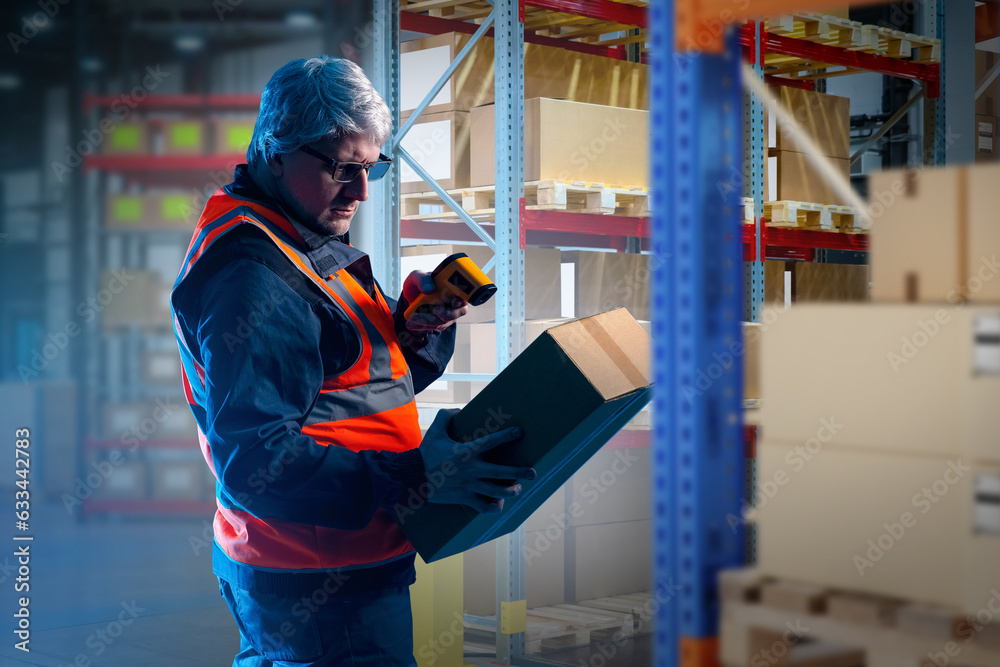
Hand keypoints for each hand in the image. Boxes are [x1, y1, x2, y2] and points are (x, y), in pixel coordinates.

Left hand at [400, 270, 468, 332]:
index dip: (461, 300)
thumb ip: (422, 279)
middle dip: (444, 315)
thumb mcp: (416, 276)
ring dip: (427, 321)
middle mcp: (453, 301)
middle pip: (455, 313)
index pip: (464, 295)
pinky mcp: (440, 322)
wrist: (410, 296)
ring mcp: (447, 313)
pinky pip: (434, 327)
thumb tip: (430, 289)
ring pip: (443, 322)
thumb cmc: (418, 283)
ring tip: (412, 318)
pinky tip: (412, 323)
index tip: (454, 303)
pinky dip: (422, 326)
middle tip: (433, 311)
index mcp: (452, 287)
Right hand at [418, 408, 536, 512]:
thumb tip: (459, 410)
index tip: (520, 432)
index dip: (507, 436)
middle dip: (519, 472)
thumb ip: (446, 417)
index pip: (491, 442)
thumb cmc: (425, 454)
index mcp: (467, 452)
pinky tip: (500, 505)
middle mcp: (472, 470)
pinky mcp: (464, 498)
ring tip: (519, 489)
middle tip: (533, 472)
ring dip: (510, 491)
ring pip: (496, 491)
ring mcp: (469, 486)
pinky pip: (483, 507)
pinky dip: (493, 507)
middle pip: (501, 472)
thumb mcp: (435, 432)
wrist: (412, 478)